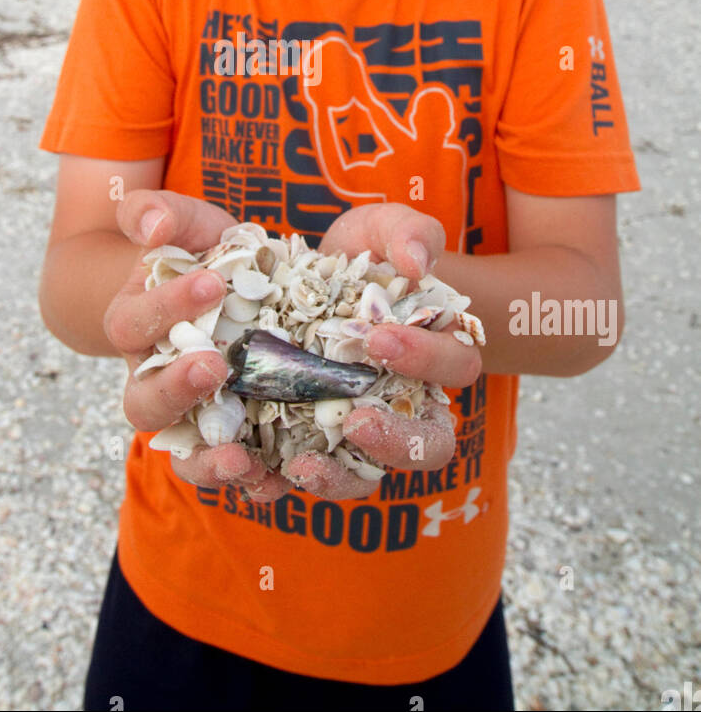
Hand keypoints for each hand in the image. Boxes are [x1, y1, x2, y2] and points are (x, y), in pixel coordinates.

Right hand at [104, 191, 290, 499]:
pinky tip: (279, 480)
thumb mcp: (185, 224)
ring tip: (240, 459)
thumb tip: (147, 223)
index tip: (210, 282)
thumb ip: (159, 212)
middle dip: (176, 388)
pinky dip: (253, 483)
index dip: (166, 308)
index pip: (133, 322)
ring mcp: (189, 415)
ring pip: (182, 452)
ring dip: (207, 461)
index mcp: (133, 326)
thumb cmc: (199, 253)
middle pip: (142, 403)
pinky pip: (231, 469)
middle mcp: (151, 379)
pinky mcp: (231, 438)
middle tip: (215, 365)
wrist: (221, 293)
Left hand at [279, 203, 481, 499]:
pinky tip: (257, 470)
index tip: (379, 337)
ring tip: (303, 464)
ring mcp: (360, 431)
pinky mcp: (310, 443)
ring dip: (339, 478)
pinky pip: (305, 477)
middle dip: (397, 439)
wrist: (307, 282)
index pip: (454, 368)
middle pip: (429, 444)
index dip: (425, 359)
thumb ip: (409, 233)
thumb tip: (417, 263)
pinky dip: (282, 481)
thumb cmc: (361, 256)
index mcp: (438, 354)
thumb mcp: (383, 230)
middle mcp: (409, 404)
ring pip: (368, 476)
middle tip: (359, 421)